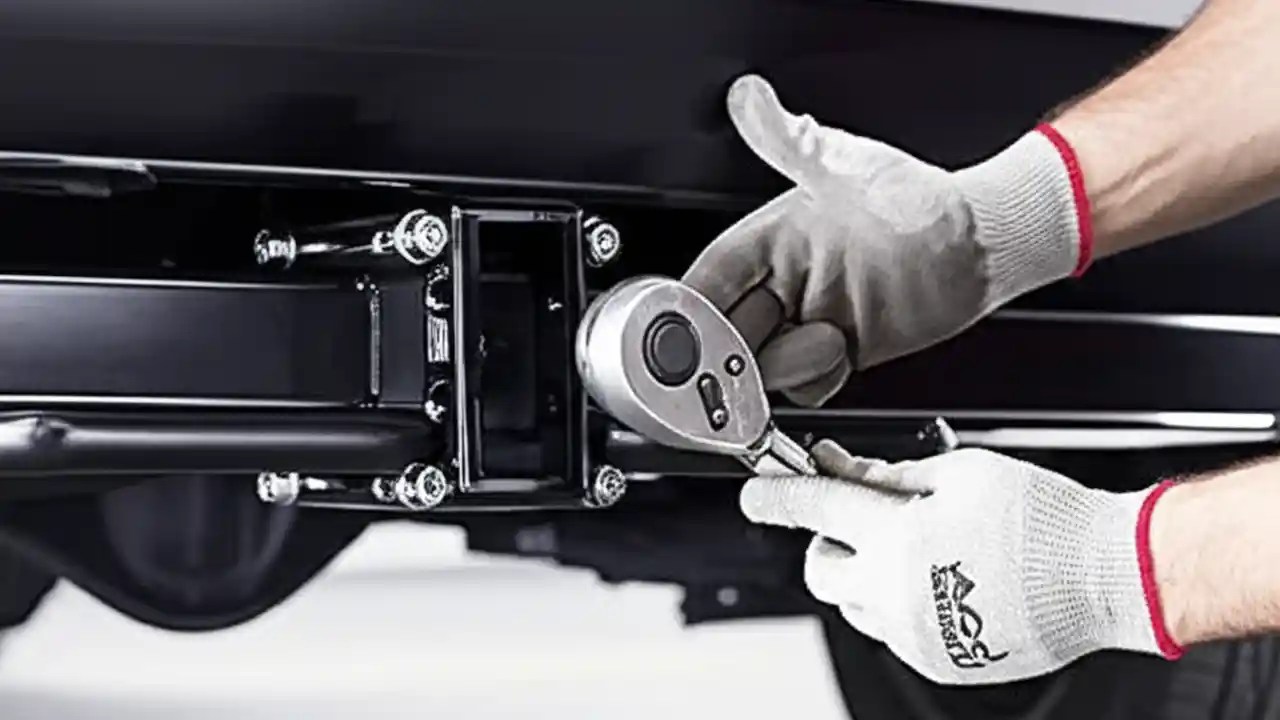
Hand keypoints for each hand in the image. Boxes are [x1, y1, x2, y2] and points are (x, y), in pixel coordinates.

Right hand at [684, 75, 1089, 405]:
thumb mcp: (844, 168)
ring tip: (829, 337)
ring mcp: (809, 318)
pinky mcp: (838, 351)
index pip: (707, 281)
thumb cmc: (918, 199)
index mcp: (770, 241)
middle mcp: (784, 283)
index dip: (690, 312)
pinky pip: (804, 385)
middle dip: (737, 350)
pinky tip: (844, 351)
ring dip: (789, 364)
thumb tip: (749, 98)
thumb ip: (791, 141)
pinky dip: (818, 379)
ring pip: (763, 365)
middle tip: (766, 344)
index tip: (689, 333)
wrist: (978, 247)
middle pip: (727, 333)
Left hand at [740, 441, 1179, 684]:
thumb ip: (889, 476)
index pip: (813, 507)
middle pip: (821, 568)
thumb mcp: (960, 474)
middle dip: (827, 541)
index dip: (776, 495)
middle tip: (862, 522)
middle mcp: (894, 591)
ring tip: (917, 551)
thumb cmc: (1040, 517)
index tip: (755, 493)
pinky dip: (899, 604)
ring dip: (863, 574)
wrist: (1104, 576)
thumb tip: (841, 467)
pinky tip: (944, 581)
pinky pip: (893, 631)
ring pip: (854, 604)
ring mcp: (915, 633)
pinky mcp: (939, 661)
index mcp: (896, 535)